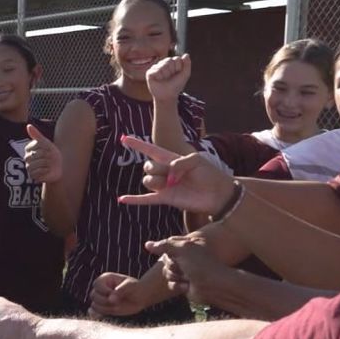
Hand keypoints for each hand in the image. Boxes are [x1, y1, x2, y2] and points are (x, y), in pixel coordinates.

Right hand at [23, 124, 62, 182]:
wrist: (59, 168)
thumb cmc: (52, 155)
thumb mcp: (46, 143)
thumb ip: (37, 135)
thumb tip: (28, 125)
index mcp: (28, 149)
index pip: (38, 145)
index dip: (47, 147)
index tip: (50, 150)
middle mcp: (27, 158)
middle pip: (39, 154)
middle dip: (49, 156)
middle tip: (51, 159)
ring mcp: (29, 167)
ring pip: (39, 163)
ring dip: (49, 163)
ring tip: (50, 165)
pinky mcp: (32, 176)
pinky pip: (39, 171)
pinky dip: (47, 171)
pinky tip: (48, 170)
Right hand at [89, 272, 147, 316]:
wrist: (140, 297)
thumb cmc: (135, 288)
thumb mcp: (130, 285)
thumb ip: (121, 290)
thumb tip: (110, 299)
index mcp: (105, 279)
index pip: (97, 284)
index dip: (104, 291)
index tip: (115, 293)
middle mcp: (101, 288)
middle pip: (93, 295)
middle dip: (105, 300)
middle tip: (118, 302)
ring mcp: (101, 298)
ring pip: (94, 305)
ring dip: (105, 308)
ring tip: (117, 306)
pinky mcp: (103, 307)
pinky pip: (95, 312)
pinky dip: (99, 313)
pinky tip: (108, 312)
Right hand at [117, 136, 236, 213]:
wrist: (218, 194)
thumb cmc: (209, 174)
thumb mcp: (197, 160)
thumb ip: (181, 161)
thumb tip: (168, 170)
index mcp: (171, 158)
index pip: (150, 149)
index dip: (137, 144)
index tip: (124, 139)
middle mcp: (165, 172)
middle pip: (148, 166)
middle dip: (158, 168)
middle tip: (176, 173)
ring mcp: (164, 186)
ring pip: (147, 181)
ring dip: (157, 182)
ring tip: (173, 184)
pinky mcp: (166, 199)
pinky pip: (145, 199)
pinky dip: (134, 199)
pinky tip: (121, 199)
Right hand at [145, 235, 229, 307]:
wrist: (213, 286)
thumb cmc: (200, 265)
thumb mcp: (182, 250)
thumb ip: (164, 245)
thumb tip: (147, 244)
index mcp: (187, 246)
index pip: (167, 243)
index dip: (167, 249)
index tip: (176, 253)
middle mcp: (185, 258)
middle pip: (165, 260)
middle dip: (171, 265)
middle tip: (183, 267)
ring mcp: (185, 271)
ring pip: (166, 273)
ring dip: (174, 276)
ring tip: (186, 277)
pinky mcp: (184, 284)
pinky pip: (171, 284)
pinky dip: (177, 285)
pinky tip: (187, 286)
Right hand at [146, 54, 190, 100]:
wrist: (167, 95)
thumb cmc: (176, 85)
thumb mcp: (185, 75)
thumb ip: (187, 64)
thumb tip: (186, 54)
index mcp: (172, 62)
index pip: (176, 59)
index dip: (178, 68)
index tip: (177, 74)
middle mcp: (164, 63)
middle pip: (169, 61)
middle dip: (171, 71)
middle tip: (169, 78)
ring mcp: (156, 67)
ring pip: (162, 66)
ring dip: (165, 75)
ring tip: (164, 79)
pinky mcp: (149, 73)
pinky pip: (155, 71)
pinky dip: (158, 77)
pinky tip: (158, 80)